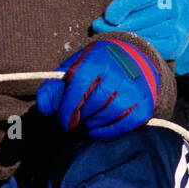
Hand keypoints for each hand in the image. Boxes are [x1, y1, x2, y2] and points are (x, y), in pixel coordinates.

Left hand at [36, 36, 159, 140]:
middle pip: (90, 106)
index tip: (64, 119)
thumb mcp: (73, 67)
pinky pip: (120, 126)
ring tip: (91, 114)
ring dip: (92, 122)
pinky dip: (106, 130)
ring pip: (104, 118)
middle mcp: (118, 73)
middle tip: (80, 112)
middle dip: (80, 114)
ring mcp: (134, 90)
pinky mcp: (144, 105)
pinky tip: (100, 123)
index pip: (78, 90)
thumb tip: (44, 108)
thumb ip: (55, 86)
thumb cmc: (98, 65)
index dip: (67, 109)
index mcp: (97, 60)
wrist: (134, 57)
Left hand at [92, 0, 188, 61]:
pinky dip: (139, 48)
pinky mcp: (180, 42)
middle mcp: (176, 3)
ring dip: (122, 38)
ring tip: (108, 36)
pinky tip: (128, 44)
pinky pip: (154, 50)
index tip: (107, 17)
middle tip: (98, 26)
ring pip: (143, 36)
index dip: (119, 9)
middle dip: (113, 26)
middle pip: (137, 20)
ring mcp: (181, 25)